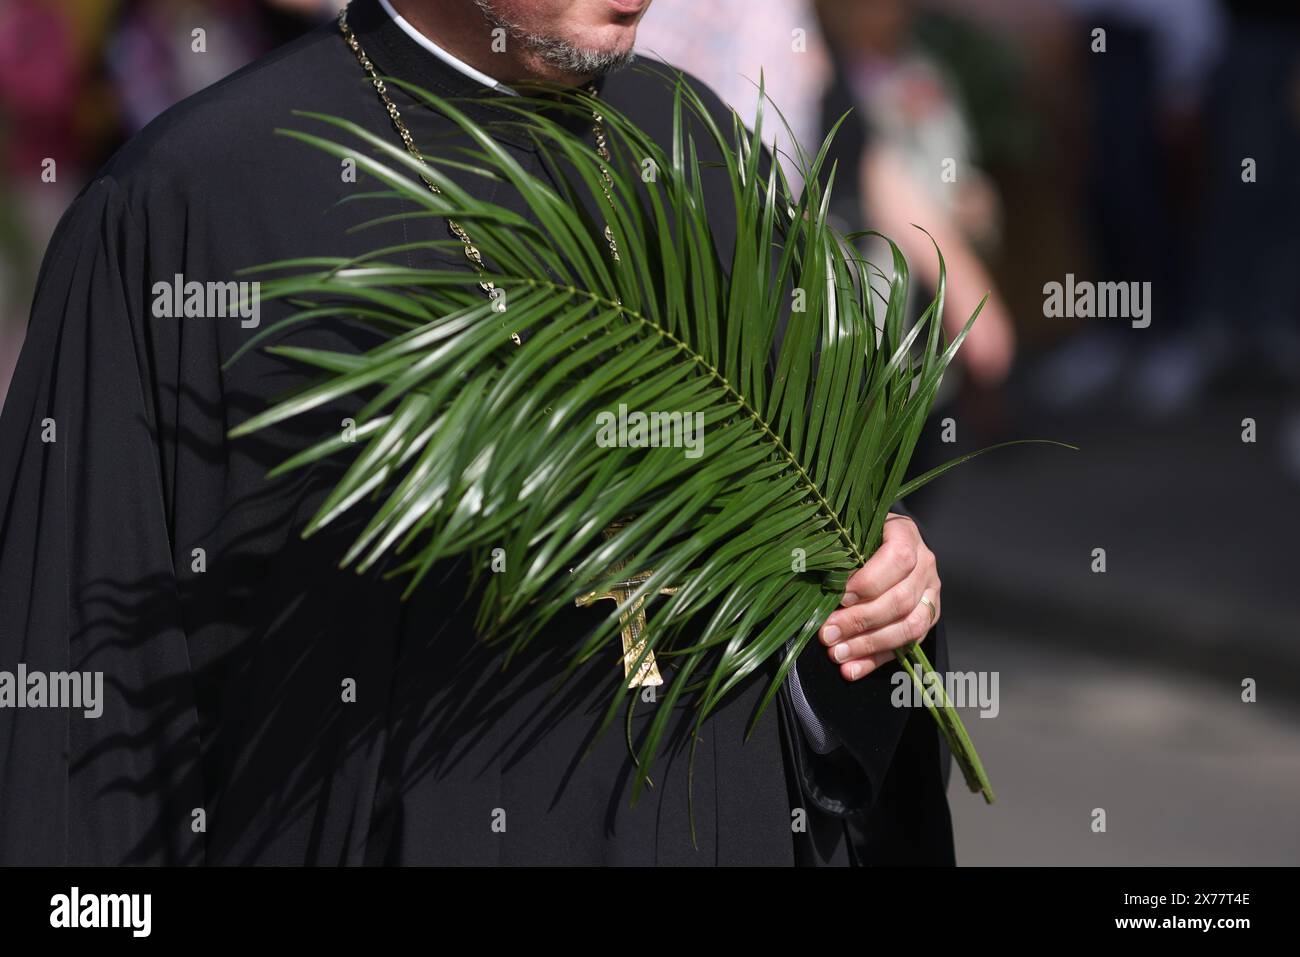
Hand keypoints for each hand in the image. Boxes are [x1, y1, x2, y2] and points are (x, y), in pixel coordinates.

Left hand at [818, 513, 940, 680]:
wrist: (885, 541)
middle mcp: (925, 565)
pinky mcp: (927, 618)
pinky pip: (907, 645)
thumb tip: (806, 578)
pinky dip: (876, 660)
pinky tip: (851, 669)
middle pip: (901, 599)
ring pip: (910, 626)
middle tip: (827, 633)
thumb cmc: (859, 537)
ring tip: (837, 654)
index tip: (840, 596)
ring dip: (870, 645)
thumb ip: (837, 553)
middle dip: (860, 621)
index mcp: (906, 535)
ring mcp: (930, 593)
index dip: (870, 581)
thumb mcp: (848, 534)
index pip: (898, 558)